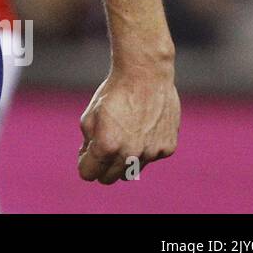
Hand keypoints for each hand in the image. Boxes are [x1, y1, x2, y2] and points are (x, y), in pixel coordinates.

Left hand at [78, 63, 179, 184]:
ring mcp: (151, 153)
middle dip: (103, 167)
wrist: (146, 75)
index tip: (86, 155)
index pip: (89, 174)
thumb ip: (86, 143)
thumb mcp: (90, 116)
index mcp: (106, 146)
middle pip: (110, 178)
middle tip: (103, 148)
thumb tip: (88, 159)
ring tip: (124, 134)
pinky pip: (151, 158)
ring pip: (131, 170)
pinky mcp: (167, 148)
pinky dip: (145, 149)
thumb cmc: (114, 93)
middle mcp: (130, 154)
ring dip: (124, 159)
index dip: (85, 164)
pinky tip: (144, 128)